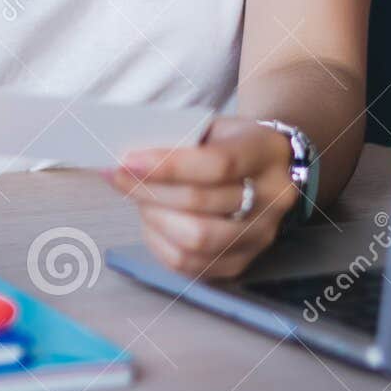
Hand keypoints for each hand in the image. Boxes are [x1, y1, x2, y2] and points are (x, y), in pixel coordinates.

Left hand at [109, 116, 299, 279]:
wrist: (263, 165)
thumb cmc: (227, 141)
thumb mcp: (212, 125)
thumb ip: (177, 139)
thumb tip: (127, 159)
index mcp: (266, 152)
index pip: (217, 164)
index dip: (168, 165)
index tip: (128, 160)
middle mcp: (272, 198)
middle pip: (201, 203)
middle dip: (149, 190)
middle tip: (118, 176)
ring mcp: (261, 234)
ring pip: (196, 239)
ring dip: (153, 217)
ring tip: (138, 198)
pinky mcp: (243, 261)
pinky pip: (192, 265)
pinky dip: (161, 243)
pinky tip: (150, 221)